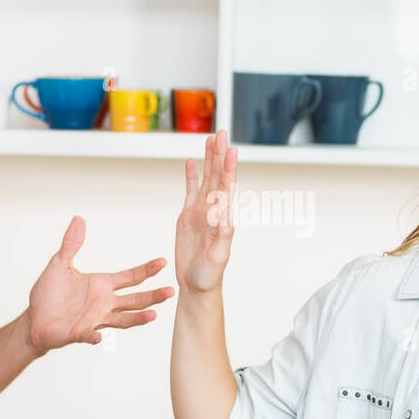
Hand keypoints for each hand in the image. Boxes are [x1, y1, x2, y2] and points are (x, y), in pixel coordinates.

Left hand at [25, 215, 173, 353]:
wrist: (34, 319)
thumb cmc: (49, 294)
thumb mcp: (59, 264)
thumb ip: (71, 244)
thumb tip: (79, 219)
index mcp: (102, 285)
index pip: (130, 277)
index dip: (146, 270)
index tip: (162, 262)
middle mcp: (105, 303)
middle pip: (135, 300)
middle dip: (152, 296)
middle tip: (171, 291)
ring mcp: (95, 319)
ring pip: (123, 319)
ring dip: (137, 318)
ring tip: (153, 316)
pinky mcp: (80, 333)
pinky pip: (90, 335)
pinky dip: (95, 336)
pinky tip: (100, 336)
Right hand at [176, 129, 236, 293]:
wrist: (196, 285)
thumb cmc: (210, 274)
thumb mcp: (218, 255)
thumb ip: (223, 234)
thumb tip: (225, 211)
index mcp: (223, 217)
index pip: (227, 187)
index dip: (229, 167)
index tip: (231, 149)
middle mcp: (214, 210)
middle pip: (217, 176)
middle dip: (219, 154)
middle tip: (221, 133)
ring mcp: (201, 212)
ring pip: (206, 179)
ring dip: (209, 159)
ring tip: (210, 139)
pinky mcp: (187, 217)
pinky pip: (190, 191)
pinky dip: (191, 175)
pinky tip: (192, 162)